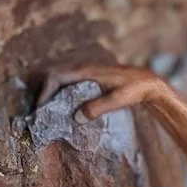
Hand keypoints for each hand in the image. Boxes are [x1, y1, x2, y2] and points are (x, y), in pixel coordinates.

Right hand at [36, 64, 166, 122]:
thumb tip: (75, 117)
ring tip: (47, 112)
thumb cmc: (133, 90)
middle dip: (43, 92)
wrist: (147, 82)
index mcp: (86, 72)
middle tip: (39, 112)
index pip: (56, 77)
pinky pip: (69, 83)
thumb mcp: (117, 100)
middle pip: (54, 76)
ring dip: (51, 93)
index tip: (39, 109)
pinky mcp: (89, 77)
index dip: (45, 92)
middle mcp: (83, 69)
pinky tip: (63, 107)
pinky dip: (61, 93)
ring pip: (60, 79)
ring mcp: (86, 72)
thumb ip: (97, 108)